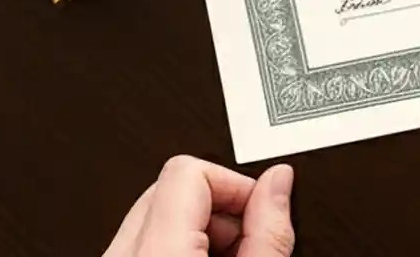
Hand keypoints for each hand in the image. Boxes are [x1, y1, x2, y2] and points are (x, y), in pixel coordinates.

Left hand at [103, 156, 295, 255]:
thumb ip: (270, 232)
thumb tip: (278, 181)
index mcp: (157, 254)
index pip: (188, 171)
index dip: (234, 183)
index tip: (259, 210)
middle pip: (170, 188)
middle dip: (219, 209)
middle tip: (246, 244)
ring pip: (155, 216)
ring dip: (199, 231)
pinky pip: (140, 241)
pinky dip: (177, 248)